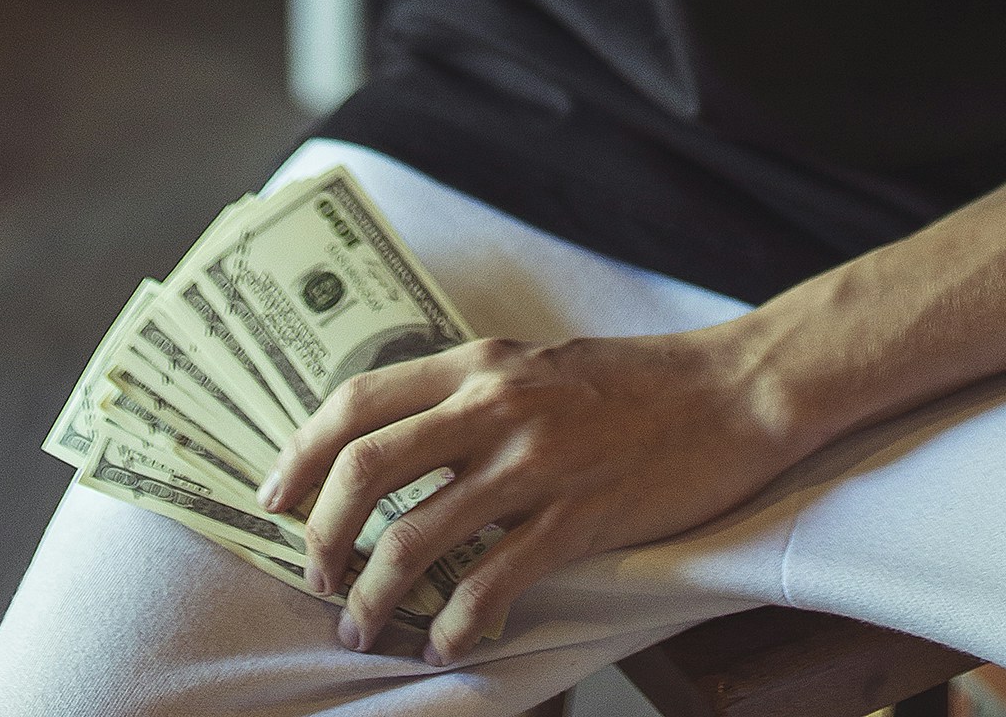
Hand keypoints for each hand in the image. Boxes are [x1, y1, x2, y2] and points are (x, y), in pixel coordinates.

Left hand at [257, 324, 801, 661]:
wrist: (732, 391)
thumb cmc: (636, 383)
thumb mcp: (538, 364)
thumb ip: (472, 395)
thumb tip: (401, 444)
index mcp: (481, 361)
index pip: (358, 400)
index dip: (299, 453)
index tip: (273, 499)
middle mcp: (496, 403)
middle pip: (366, 468)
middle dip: (321, 535)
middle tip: (315, 578)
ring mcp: (535, 462)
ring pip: (416, 535)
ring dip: (373, 596)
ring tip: (363, 628)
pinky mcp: (577, 517)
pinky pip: (490, 582)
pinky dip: (452, 624)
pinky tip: (445, 644)